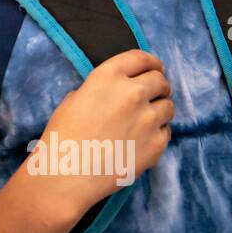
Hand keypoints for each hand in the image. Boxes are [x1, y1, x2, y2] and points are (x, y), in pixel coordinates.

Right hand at [38, 49, 173, 206]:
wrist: (66, 174)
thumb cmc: (62, 136)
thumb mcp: (75, 99)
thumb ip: (101, 89)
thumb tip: (117, 92)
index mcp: (108, 76)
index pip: (141, 58)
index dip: (151, 62)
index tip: (154, 68)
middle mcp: (132, 93)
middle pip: (160, 80)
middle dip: (159, 86)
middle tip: (154, 94)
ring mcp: (148, 119)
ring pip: (168, 106)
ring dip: (160, 109)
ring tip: (146, 120)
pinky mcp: (157, 144)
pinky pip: (166, 131)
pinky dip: (158, 133)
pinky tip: (141, 140)